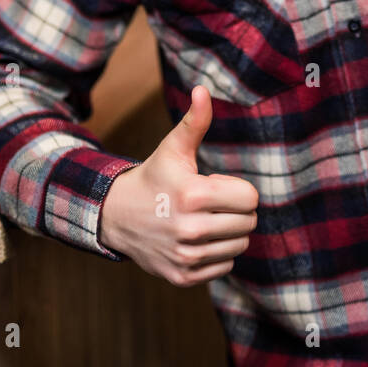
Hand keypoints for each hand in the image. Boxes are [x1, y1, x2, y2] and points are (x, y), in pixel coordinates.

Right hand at [98, 83, 258, 283]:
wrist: (117, 216)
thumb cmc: (154, 177)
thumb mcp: (173, 148)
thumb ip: (195, 121)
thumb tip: (203, 89)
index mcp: (193, 195)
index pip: (250, 198)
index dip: (237, 189)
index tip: (214, 186)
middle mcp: (190, 229)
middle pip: (248, 222)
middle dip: (235, 210)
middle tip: (210, 204)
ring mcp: (186, 257)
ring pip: (240, 246)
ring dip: (228, 232)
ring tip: (204, 220)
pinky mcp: (183, 277)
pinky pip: (225, 266)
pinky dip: (217, 254)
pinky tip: (197, 240)